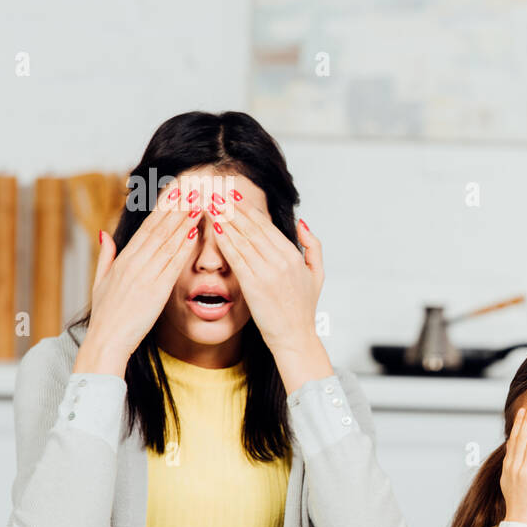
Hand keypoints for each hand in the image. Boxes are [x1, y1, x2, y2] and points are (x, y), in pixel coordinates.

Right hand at [76, 186, 202, 374]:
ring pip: (168, 241)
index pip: (147, 226)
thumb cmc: (107, 314)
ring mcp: (145, 274)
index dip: (162, 207)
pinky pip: (173, 263)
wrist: (107, 340)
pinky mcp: (156, 290)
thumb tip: (104, 233)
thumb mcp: (101, 281)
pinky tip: (195, 231)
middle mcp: (135, 262)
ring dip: (184, 219)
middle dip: (176, 205)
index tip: (176, 190)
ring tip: (198, 199)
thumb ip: (105, 255)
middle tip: (192, 185)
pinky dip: (184, 246)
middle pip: (159, 227)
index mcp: (124, 259)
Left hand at [210, 197, 323, 357]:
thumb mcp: (317, 273)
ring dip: (223, 218)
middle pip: (250, 226)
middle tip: (214, 190)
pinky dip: (224, 241)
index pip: (265, 224)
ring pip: (241, 238)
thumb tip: (302, 223)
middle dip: (230, 206)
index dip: (246, 207)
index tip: (231, 194)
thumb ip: (313, 245)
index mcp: (293, 255)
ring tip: (209, 202)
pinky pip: (236, 257)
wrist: (295, 337)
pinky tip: (213, 228)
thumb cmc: (303, 308)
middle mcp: (280, 260)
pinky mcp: (253, 285)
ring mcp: (267, 272)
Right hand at [500, 405, 526, 524]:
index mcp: (509, 465)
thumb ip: (513, 465)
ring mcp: (524, 470)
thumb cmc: (518, 502)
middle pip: (521, 437)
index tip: (523, 411)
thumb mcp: (510, 480)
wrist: (519, 519)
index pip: (514, 439)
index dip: (519, 424)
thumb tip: (515, 452)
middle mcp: (515, 465)